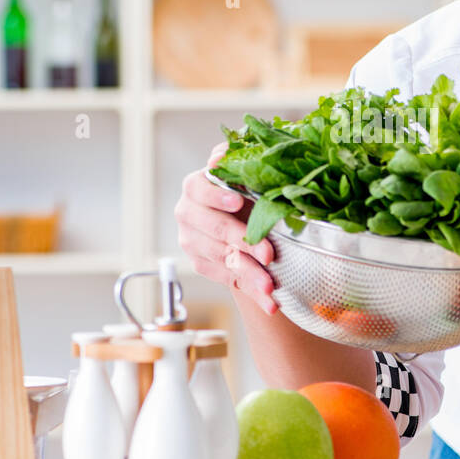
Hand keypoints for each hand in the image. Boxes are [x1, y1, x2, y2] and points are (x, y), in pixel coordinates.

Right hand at [174, 141, 278, 314]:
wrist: (242, 219)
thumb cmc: (244, 189)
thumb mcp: (242, 171)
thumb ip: (235, 159)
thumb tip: (223, 154)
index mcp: (194, 187)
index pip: (199, 189)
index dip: (217, 196)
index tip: (238, 202)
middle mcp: (188, 214)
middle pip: (216, 229)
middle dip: (245, 242)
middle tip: (269, 253)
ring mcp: (192, 243)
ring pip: (223, 259)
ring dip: (250, 274)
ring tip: (271, 286)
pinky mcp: (203, 266)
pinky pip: (230, 280)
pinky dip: (252, 293)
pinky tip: (270, 303)